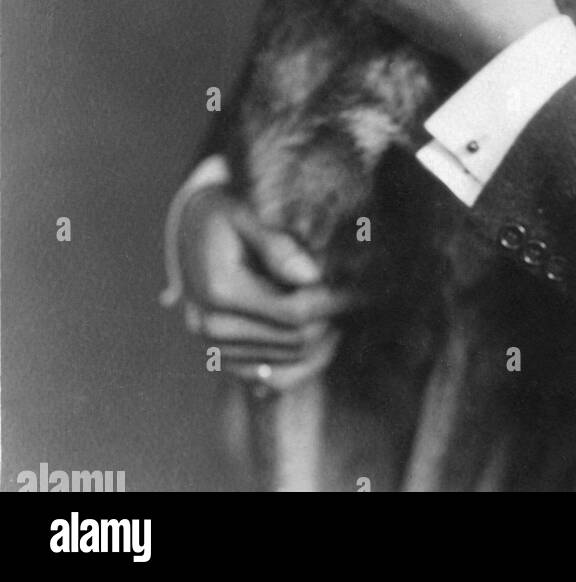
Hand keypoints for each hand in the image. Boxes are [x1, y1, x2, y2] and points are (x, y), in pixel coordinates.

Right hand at [177, 186, 357, 391]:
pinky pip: (275, 379)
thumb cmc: (225, 213)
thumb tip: (312, 276)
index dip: (336, 300)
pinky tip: (329, 333)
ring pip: (291, 361)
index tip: (367, 286)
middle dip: (336, 318)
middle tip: (367, 296)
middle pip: (295, 339)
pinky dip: (306, 362)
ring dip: (326, 339)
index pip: (294, 311)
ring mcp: (216, 347)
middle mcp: (212, 326)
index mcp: (219, 290)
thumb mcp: (248, 213)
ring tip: (350, 309)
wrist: (191, 230)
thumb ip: (278, 245)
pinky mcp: (224, 359)